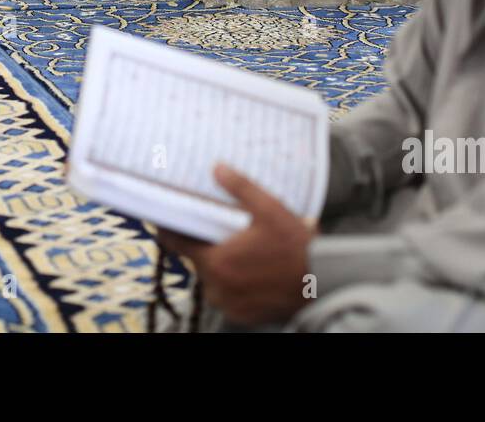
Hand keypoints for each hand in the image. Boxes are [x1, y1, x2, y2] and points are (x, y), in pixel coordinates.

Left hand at [159, 164, 316, 325]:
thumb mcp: (271, 210)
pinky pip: (229, 296)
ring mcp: (229, 304)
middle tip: (222, 232)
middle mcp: (217, 287)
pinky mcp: (243, 316)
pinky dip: (235, 284)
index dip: (168, 228)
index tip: (162, 217)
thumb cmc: (298, 250)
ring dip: (222, 266)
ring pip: (213, 280)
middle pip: (198, 260)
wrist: (323, 285)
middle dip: (206, 245)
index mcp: (216, 262)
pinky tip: (253, 271)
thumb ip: (241, 188)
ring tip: (244, 252)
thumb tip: (218, 168)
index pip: (176, 243)